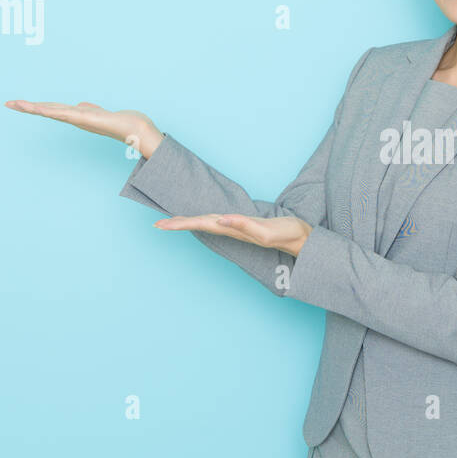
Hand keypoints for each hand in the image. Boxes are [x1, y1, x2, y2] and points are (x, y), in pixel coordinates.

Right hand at [4, 99, 161, 155]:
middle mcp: (75, 119)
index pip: (52, 109)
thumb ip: (88, 109)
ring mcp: (79, 119)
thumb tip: (80, 106)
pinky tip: (38, 108)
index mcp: (76, 116)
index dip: (36, 106)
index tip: (19, 103)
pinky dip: (50, 111)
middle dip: (28, 107)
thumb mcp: (99, 112)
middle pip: (47, 110)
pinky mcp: (86, 120)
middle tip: (8, 103)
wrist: (134, 129)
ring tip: (16, 103)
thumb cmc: (119, 122)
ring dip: (33, 108)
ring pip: (52, 112)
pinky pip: (65, 114)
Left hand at [153, 213, 311, 255]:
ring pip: (206, 223)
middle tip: (156, 225)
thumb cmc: (286, 233)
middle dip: (177, 224)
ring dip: (188, 223)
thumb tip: (221, 219)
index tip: (159, 225)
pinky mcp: (243, 224)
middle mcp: (230, 228)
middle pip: (198, 224)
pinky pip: (217, 221)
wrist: (300, 238)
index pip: (199, 224)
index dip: (179, 224)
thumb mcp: (265, 230)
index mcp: (232, 228)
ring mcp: (236, 227)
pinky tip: (201, 220)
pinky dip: (204, 219)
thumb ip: (243, 224)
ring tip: (172, 223)